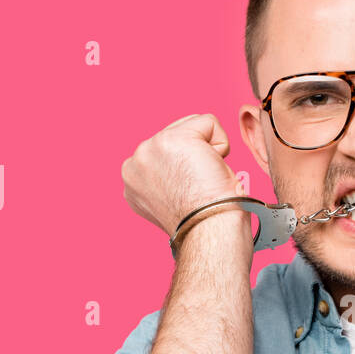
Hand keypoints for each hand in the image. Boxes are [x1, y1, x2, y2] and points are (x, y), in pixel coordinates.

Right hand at [121, 114, 244, 235]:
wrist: (209, 230)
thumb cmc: (204, 223)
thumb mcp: (175, 198)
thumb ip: (169, 177)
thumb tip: (185, 167)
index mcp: (133, 181)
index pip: (166, 152)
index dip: (188, 167)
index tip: (190, 193)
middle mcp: (134, 164)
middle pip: (177, 134)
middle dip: (196, 156)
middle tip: (200, 187)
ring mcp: (149, 149)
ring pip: (193, 126)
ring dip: (207, 151)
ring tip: (205, 180)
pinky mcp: (172, 139)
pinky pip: (208, 122)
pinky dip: (221, 144)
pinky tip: (212, 170)